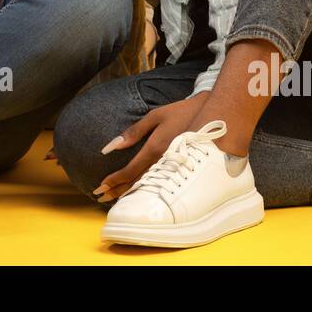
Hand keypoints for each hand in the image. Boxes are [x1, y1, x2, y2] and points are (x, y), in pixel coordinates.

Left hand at [93, 92, 209, 200]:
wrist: (211, 117)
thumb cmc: (180, 112)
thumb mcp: (155, 116)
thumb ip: (134, 132)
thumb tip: (112, 146)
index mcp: (155, 148)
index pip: (130, 170)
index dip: (114, 180)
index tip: (100, 186)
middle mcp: (163, 162)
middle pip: (136, 182)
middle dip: (117, 191)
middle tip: (100, 197)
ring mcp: (172, 167)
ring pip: (147, 185)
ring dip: (129, 192)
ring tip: (113, 198)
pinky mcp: (178, 167)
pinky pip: (158, 183)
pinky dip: (144, 189)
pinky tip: (137, 192)